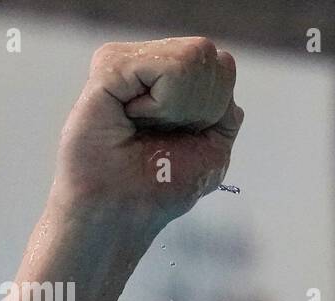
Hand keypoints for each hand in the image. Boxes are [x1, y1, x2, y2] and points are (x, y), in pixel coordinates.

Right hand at [51, 37, 241, 228]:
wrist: (122, 210)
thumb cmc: (161, 186)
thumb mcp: (212, 149)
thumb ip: (225, 111)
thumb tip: (223, 67)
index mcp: (172, 80)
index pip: (221, 65)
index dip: (216, 106)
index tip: (184, 137)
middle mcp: (148, 64)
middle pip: (207, 55)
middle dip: (201, 105)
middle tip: (162, 133)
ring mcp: (126, 62)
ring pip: (190, 58)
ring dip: (180, 106)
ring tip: (145, 126)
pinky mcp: (109, 66)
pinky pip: (166, 69)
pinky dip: (162, 105)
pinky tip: (133, 119)